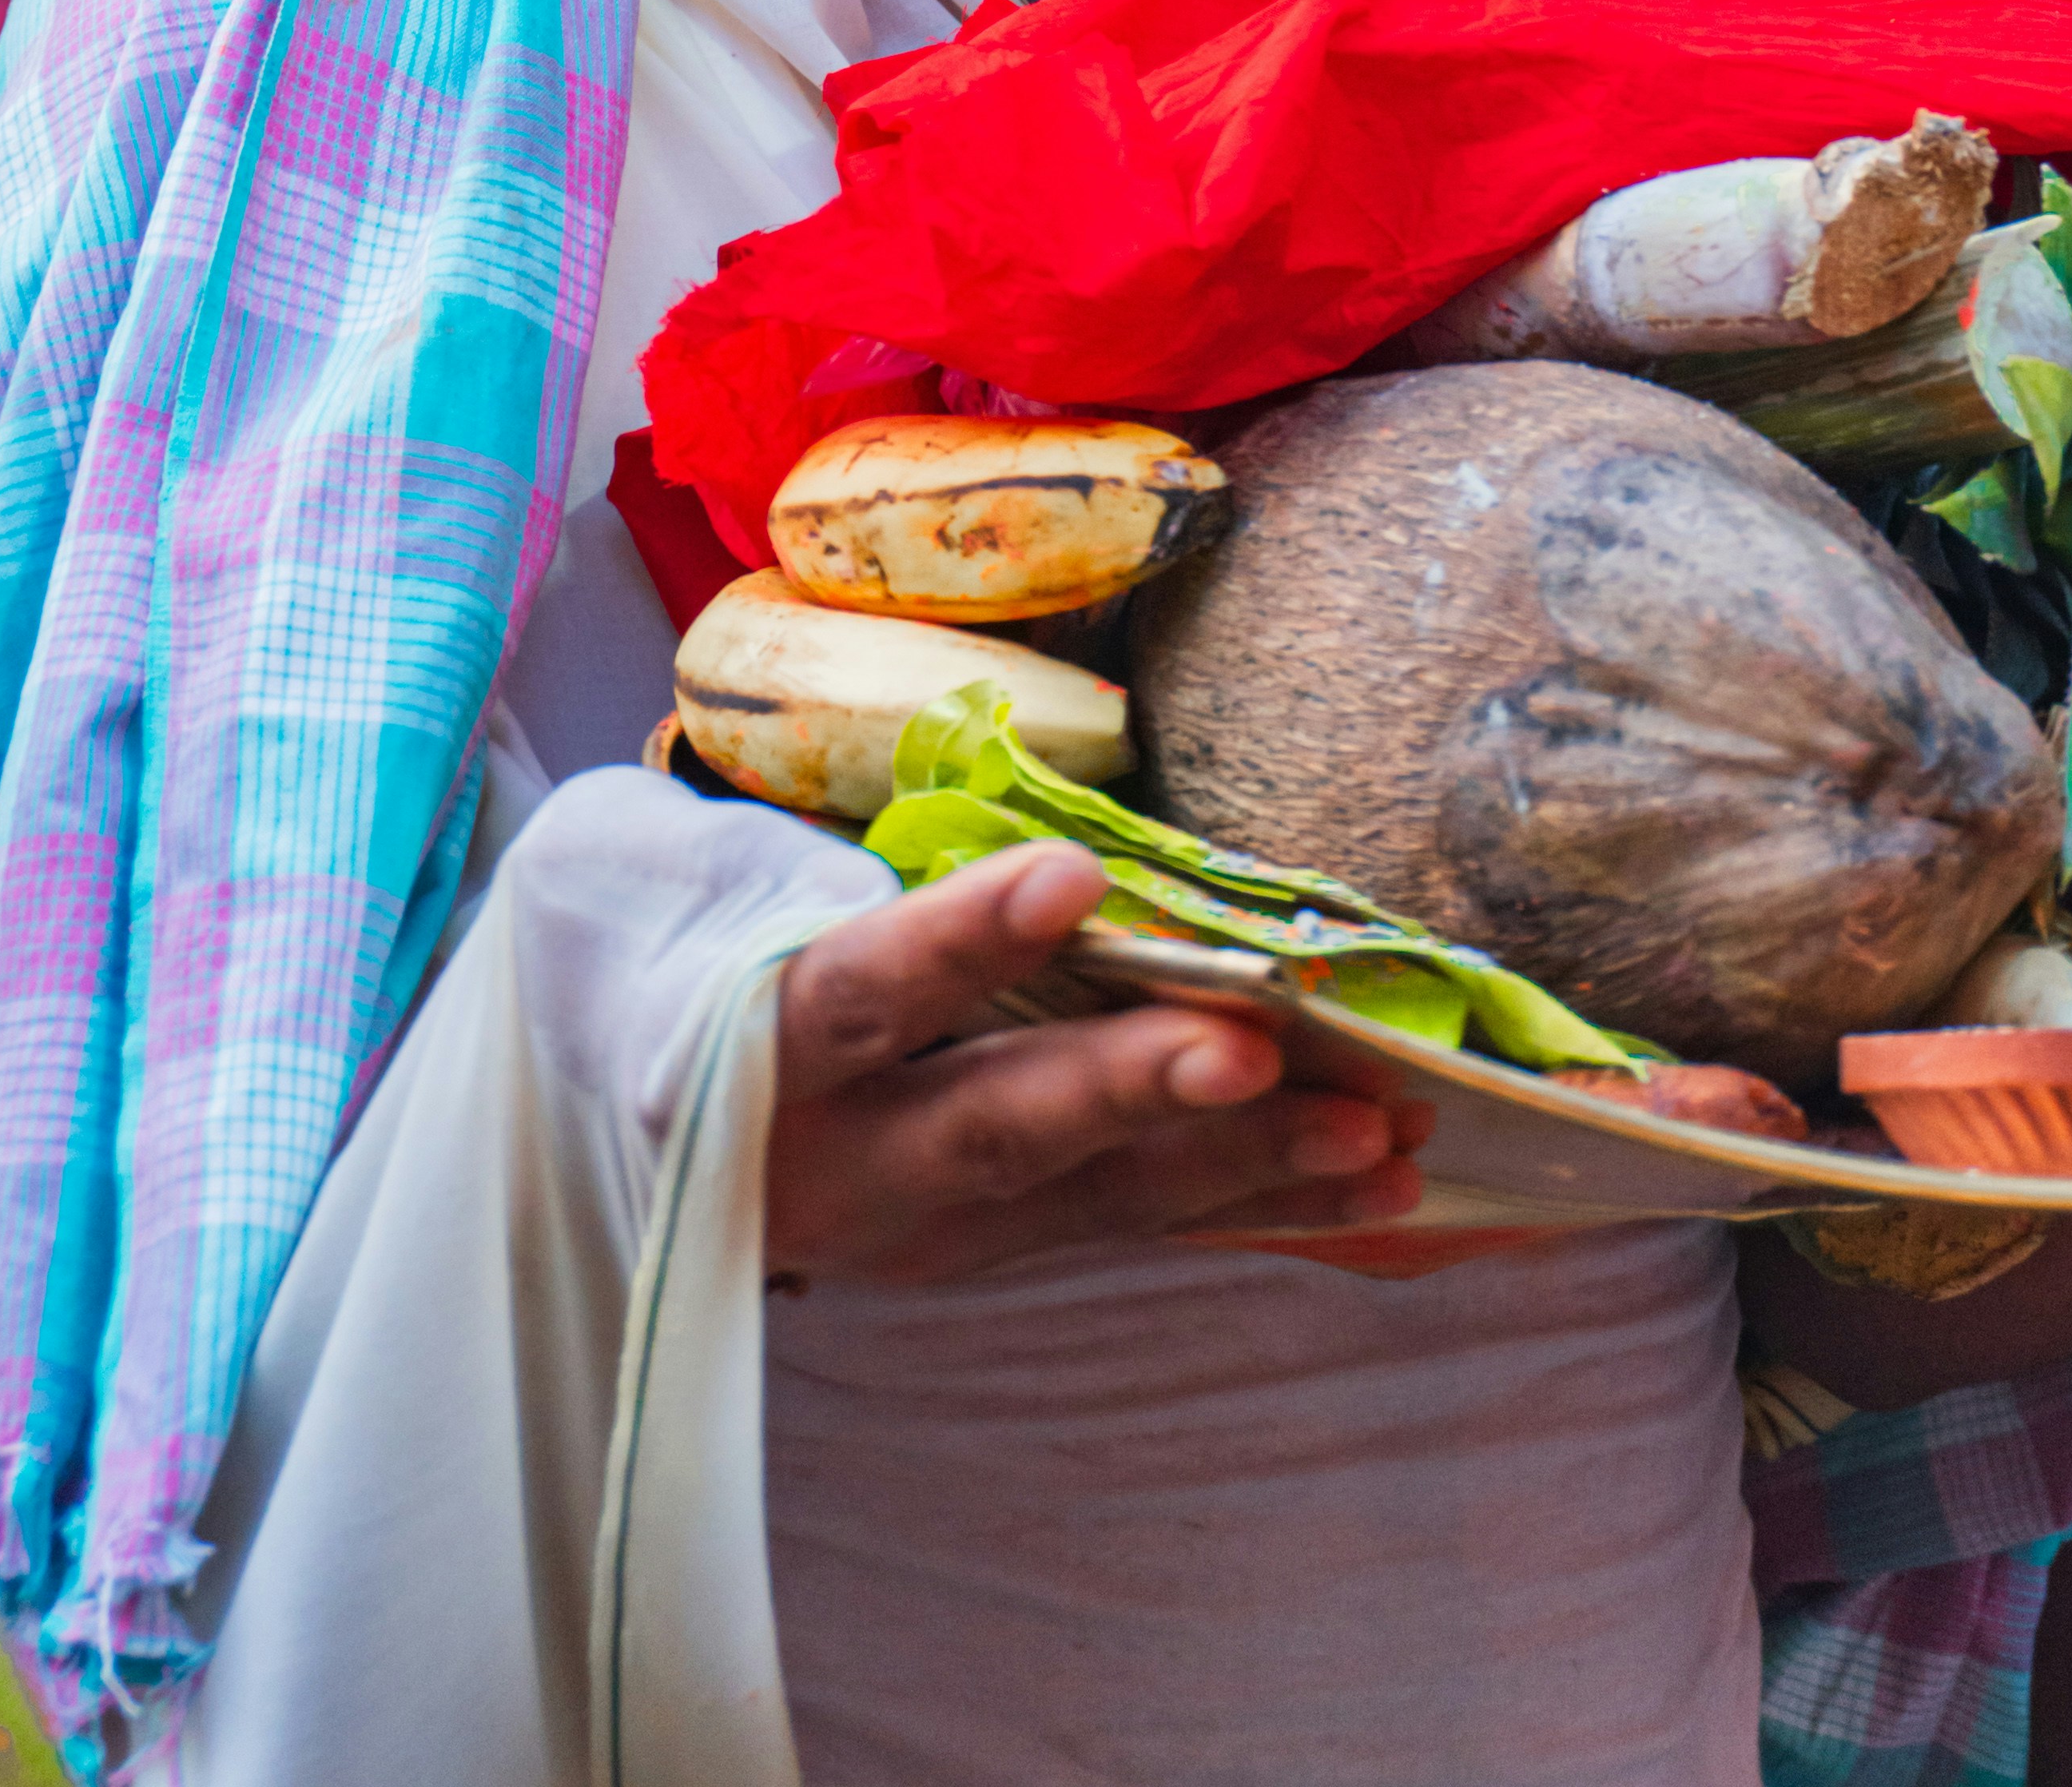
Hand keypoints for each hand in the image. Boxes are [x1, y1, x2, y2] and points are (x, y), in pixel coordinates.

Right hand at [765, 843, 1426, 1286]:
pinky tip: (1382, 1176)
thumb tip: (1031, 820)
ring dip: (1245, 1162)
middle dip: (1129, 1090)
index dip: (959, 941)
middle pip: (993, 1129)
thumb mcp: (752, 919)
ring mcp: (940, 1230)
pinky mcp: (1013, 1251)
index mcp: (767, 1058)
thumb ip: (863, 884)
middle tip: (1255, 1049)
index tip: (1074, 879)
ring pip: (1097, 1199)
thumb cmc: (741, 974)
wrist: (688, 1150)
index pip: (856, 995)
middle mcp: (851, 1169)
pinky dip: (1270, 1202)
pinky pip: (1150, 1224)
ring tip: (1374, 1126)